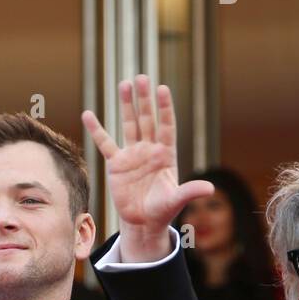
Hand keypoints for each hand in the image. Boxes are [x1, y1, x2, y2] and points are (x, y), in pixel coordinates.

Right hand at [81, 75, 213, 261]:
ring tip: (125, 83)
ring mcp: (132, 155)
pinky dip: (97, 130)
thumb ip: (191, 191)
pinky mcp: (116, 164)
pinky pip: (105, 144)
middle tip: (142, 77)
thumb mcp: (177, 200)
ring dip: (127, 105)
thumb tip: (210, 189)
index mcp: (166, 154)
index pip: (166, 125)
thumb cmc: (163, 210)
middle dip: (145, 99)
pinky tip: (88, 114)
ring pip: (129, 125)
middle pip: (147, 119)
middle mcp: (150, 149)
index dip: (165, 108)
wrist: (143, 222)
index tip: (162, 89)